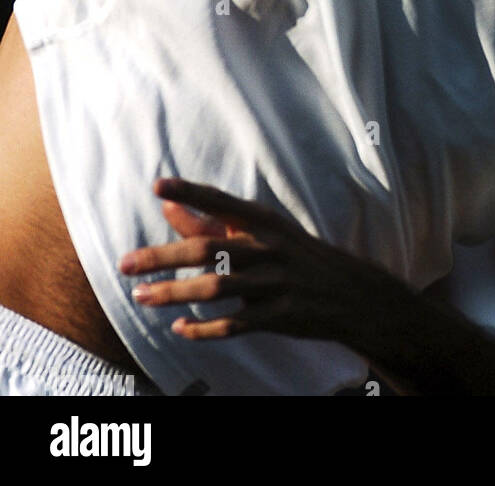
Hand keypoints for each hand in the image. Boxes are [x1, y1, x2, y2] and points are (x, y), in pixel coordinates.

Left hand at [118, 178, 366, 343]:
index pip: (221, 201)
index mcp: (265, 221)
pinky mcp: (279, 316)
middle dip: (162, 257)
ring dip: (173, 294)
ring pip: (214, 288)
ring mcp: (275, 283)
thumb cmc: (294, 255)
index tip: (158, 185)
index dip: (190, 193)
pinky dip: (204, 329)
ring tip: (141, 296)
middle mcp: (269, 248)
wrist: (350, 292)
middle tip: (125, 264)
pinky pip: (234, 325)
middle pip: (207, 250)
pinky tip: (180, 328)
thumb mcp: (263, 232)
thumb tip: (168, 207)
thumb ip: (213, 222)